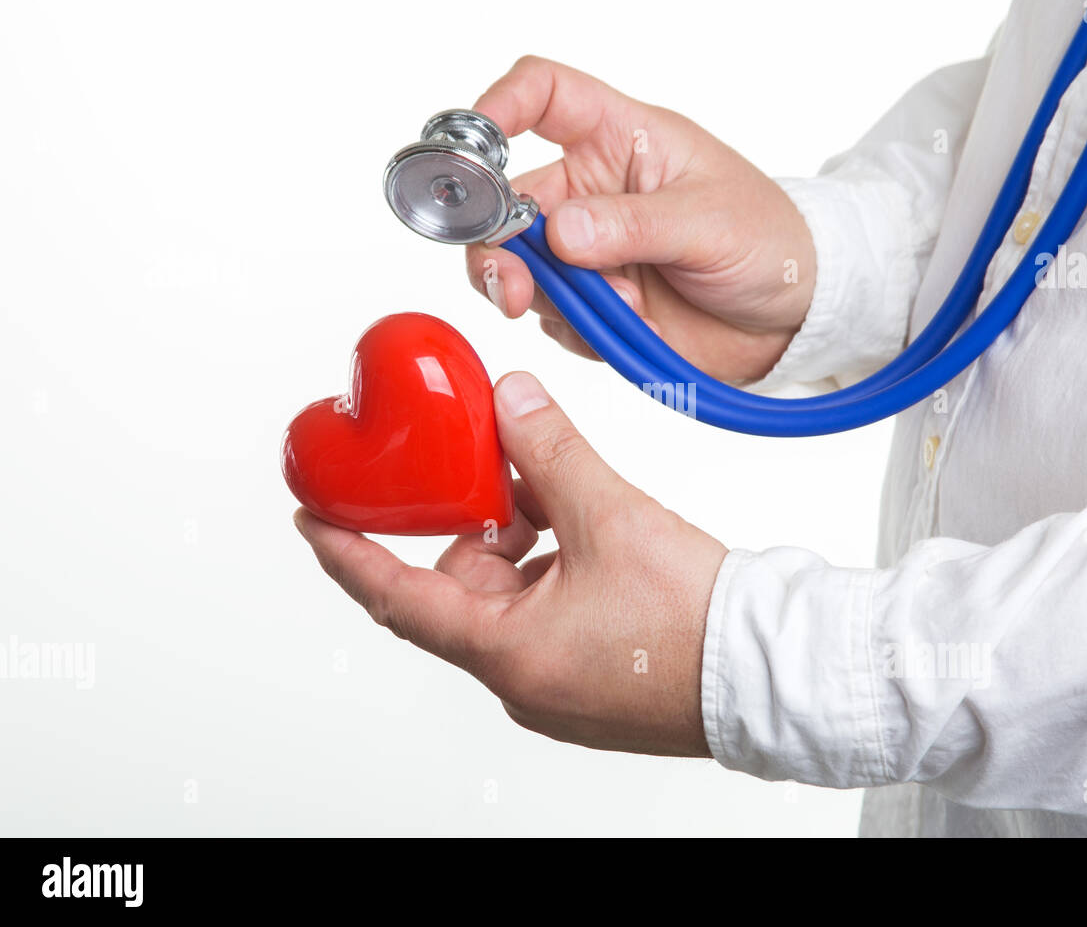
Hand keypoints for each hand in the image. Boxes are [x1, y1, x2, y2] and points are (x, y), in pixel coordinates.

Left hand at [294, 372, 726, 756]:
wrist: (774, 674)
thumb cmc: (697, 621)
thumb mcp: (610, 516)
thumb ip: (552, 451)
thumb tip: (511, 400)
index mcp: (508, 652)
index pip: (396, 598)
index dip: (347, 554)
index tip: (312, 519)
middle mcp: (523, 681)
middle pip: (464, 588)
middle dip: (474, 523)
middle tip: (489, 469)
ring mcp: (558, 686)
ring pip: (510, 598)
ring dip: (524, 542)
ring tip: (560, 496)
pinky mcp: (592, 682)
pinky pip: (547, 615)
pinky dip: (553, 568)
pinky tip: (588, 533)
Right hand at [465, 56, 816, 382]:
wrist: (795, 315)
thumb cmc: (769, 240)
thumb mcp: (710, 222)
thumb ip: (635, 225)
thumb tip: (560, 233)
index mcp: (622, 139)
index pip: (544, 95)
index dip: (500, 108)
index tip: (476, 148)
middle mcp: (591, 191)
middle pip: (506, 201)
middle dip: (496, 245)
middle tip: (514, 285)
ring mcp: (588, 252)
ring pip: (520, 269)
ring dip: (545, 297)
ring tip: (613, 307)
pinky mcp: (594, 305)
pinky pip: (555, 320)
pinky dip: (579, 330)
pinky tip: (629, 324)